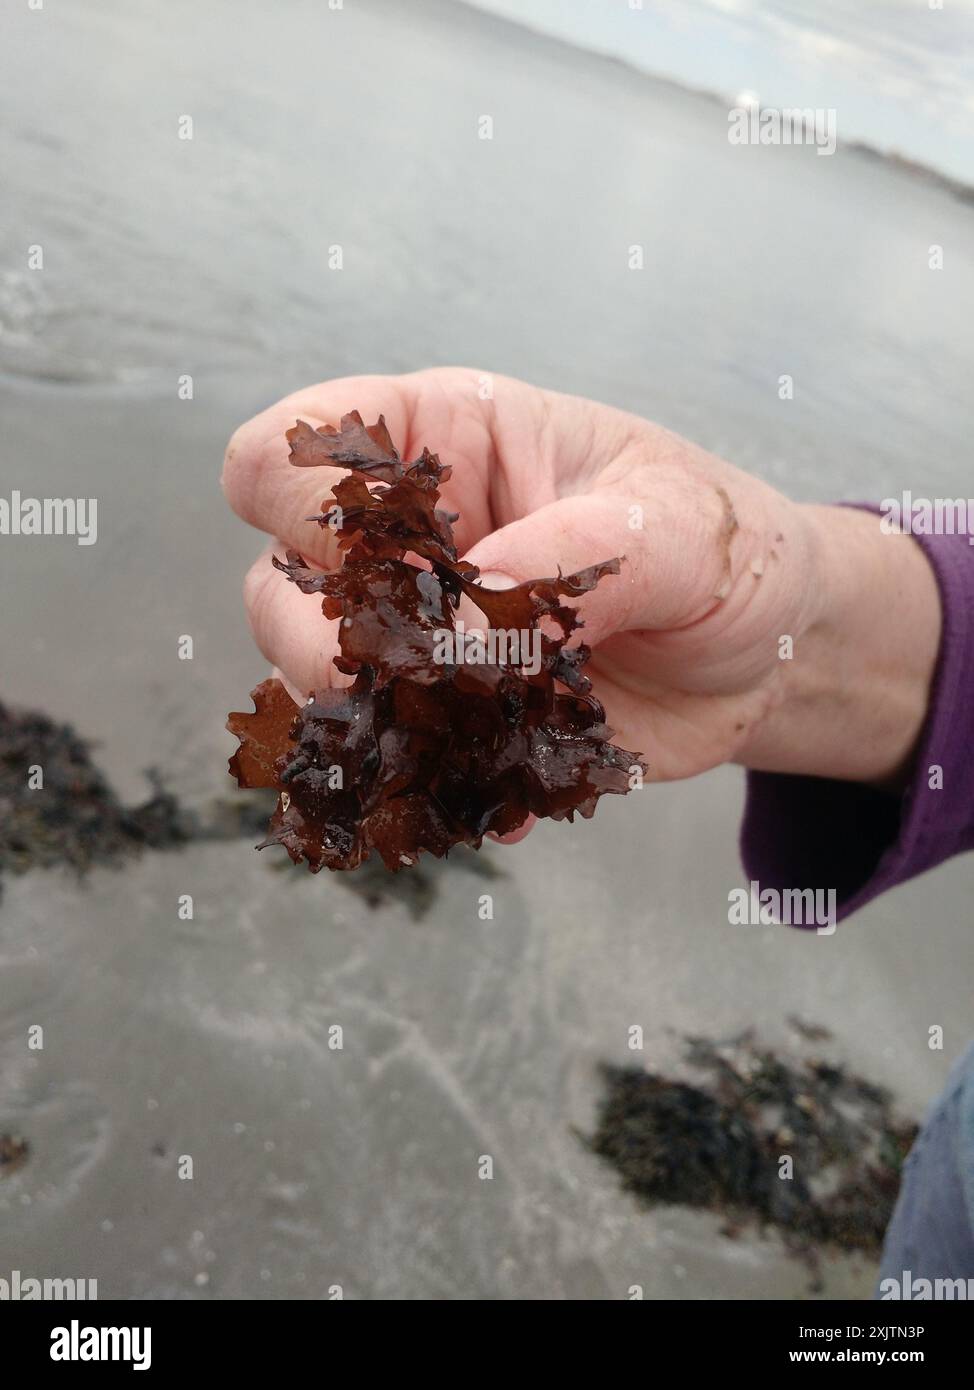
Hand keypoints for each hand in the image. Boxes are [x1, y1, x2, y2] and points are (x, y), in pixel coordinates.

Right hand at [222, 368, 940, 787]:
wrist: (764, 653)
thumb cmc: (725, 548)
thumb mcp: (680, 528)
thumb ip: (571, 555)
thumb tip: (463, 625)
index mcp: (443, 444)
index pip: (289, 457)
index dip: (306, 510)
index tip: (410, 561)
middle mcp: (407, 541)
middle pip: (276, 588)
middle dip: (330, 643)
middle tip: (442, 669)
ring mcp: (419, 637)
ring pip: (311, 686)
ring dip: (376, 722)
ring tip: (479, 725)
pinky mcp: (446, 720)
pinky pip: (388, 763)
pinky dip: (429, 785)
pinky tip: (503, 787)